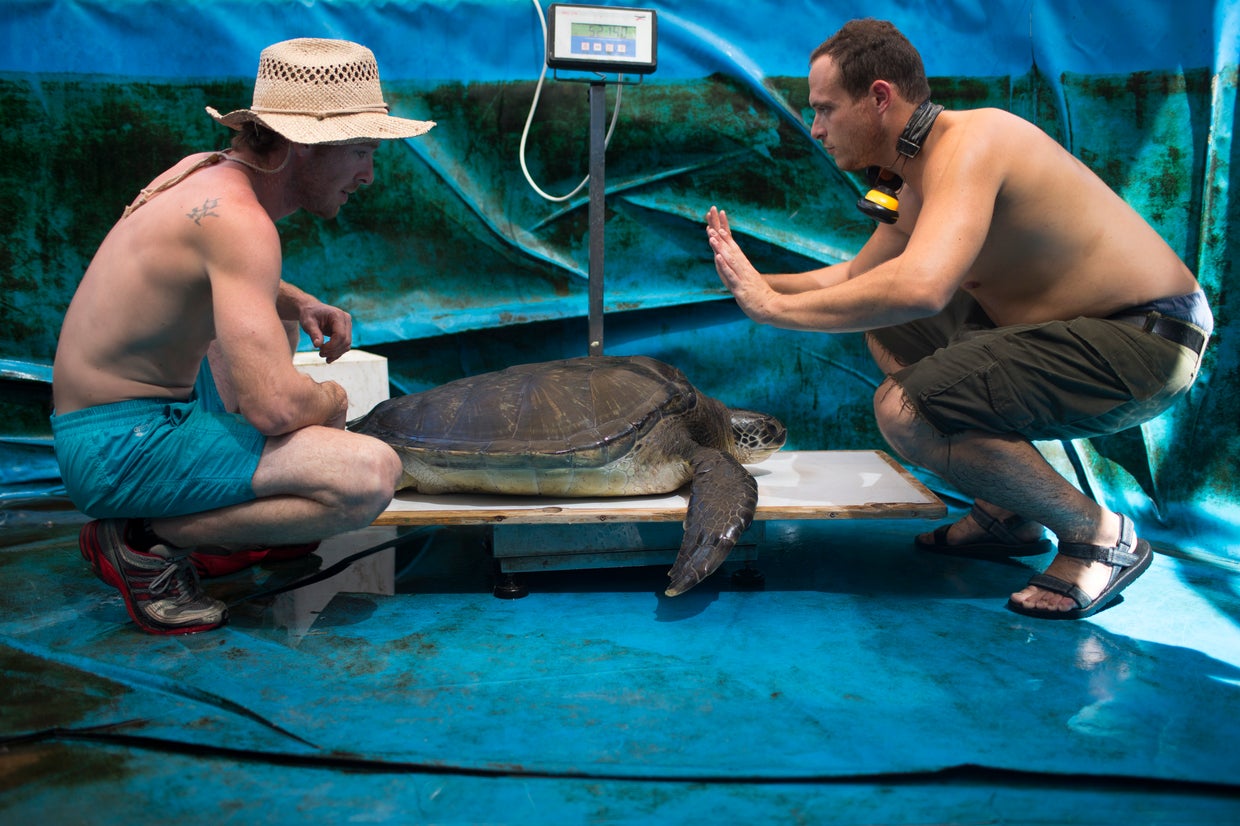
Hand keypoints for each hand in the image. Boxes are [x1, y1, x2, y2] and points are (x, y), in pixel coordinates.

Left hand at [300, 301, 352, 362]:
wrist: (312, 310)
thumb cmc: (309, 315)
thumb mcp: (308, 323)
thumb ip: (314, 333)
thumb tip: (318, 345)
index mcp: (337, 315)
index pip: (340, 335)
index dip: (332, 345)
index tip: (320, 349)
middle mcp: (346, 320)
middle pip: (345, 341)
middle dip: (333, 350)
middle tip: (320, 353)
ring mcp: (348, 326)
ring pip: (347, 345)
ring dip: (335, 353)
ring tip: (322, 354)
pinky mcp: (346, 332)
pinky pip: (345, 346)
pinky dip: (337, 353)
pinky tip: (328, 358)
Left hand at [705, 206, 776, 323]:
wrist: (773, 308)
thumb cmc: (760, 296)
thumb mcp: (748, 282)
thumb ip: (740, 274)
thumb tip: (734, 268)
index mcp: (744, 266)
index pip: (733, 247)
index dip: (725, 234)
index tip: (718, 222)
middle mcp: (743, 269)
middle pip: (731, 249)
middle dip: (720, 235)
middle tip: (712, 222)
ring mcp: (742, 278)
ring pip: (730, 259)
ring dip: (720, 247)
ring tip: (711, 236)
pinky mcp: (741, 288)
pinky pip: (731, 276)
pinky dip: (724, 266)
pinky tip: (718, 257)